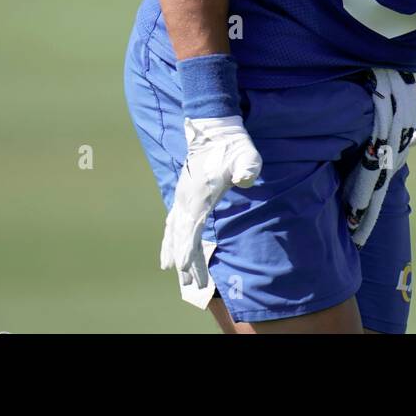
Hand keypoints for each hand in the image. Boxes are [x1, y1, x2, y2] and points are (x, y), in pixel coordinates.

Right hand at [160, 115, 261, 289]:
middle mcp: (186, 198)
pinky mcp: (183, 194)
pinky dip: (170, 239)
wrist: (214, 129)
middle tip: (193, 286)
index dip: (186, 249)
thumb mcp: (246, 155)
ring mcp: (182, 196)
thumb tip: (246, 177)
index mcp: (199, 194)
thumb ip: (247, 166)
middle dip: (186, 261)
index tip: (182, 269)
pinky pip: (173, 223)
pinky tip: (168, 253)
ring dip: (175, 253)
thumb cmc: (233, 145)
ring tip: (174, 274)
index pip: (191, 227)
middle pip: (182, 236)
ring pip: (174, 231)